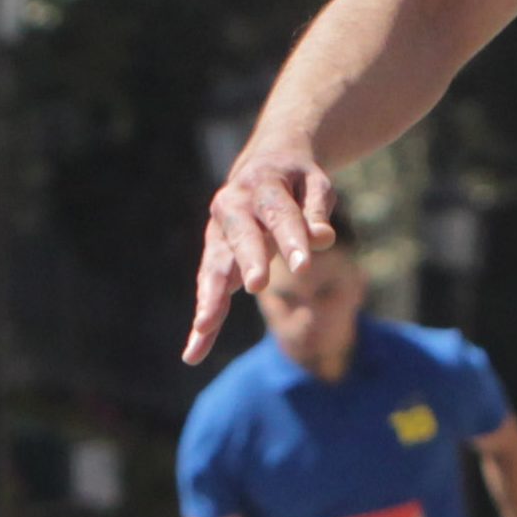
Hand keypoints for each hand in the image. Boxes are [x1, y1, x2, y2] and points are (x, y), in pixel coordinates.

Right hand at [185, 148, 337, 360]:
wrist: (265, 164)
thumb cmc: (296, 180)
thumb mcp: (315, 184)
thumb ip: (316, 210)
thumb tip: (323, 237)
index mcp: (263, 185)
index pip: (280, 214)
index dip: (292, 239)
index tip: (304, 266)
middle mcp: (233, 207)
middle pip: (241, 237)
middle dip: (248, 262)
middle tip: (257, 286)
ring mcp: (219, 234)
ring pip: (215, 267)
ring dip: (211, 298)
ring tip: (204, 328)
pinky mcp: (215, 257)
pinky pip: (208, 290)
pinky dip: (203, 321)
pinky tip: (193, 353)